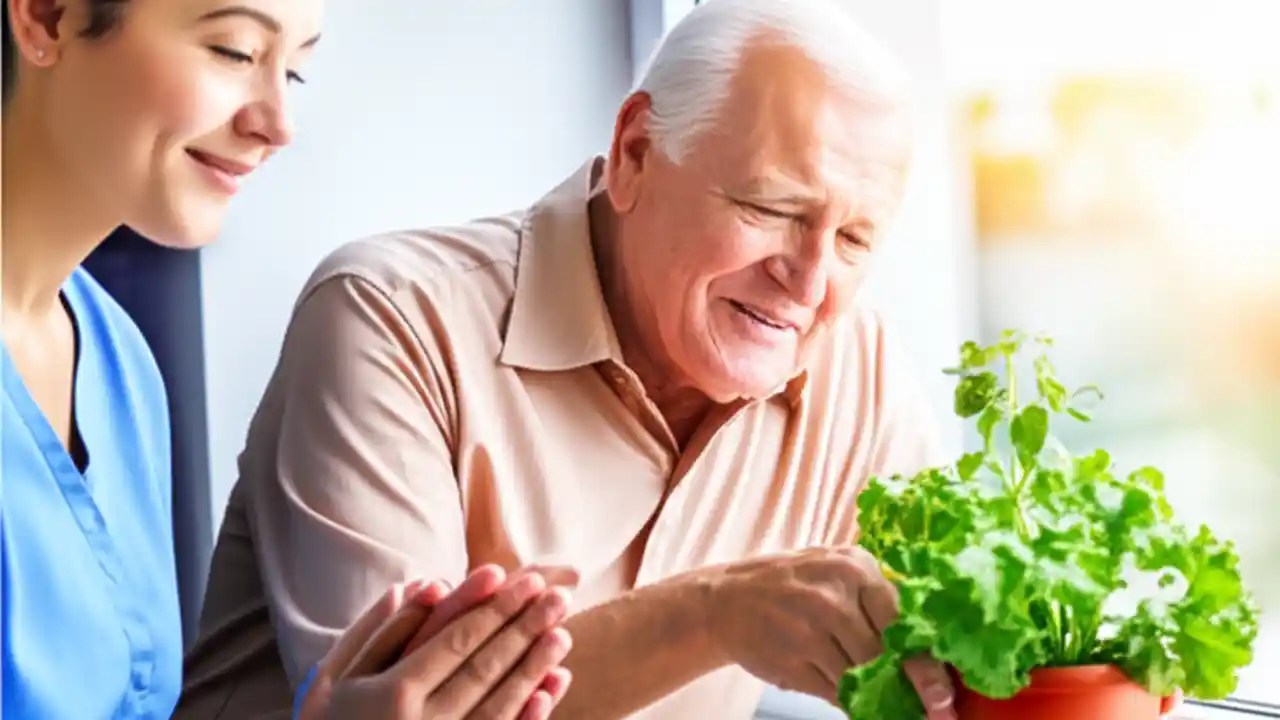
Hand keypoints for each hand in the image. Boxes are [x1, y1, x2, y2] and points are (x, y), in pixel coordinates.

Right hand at [298, 565, 576, 719]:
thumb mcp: (332, 682)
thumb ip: (374, 634)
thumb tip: (417, 585)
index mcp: (393, 695)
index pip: (455, 642)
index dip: (492, 609)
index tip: (522, 580)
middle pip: (485, 668)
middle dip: (524, 629)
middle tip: (559, 597)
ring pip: (500, 704)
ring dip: (534, 667)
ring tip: (562, 634)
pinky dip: (528, 716)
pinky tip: (549, 690)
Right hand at [706, 547, 956, 718]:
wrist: (725, 599)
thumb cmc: (792, 586)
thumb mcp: (834, 572)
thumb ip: (874, 603)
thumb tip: (925, 655)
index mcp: (854, 567)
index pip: (902, 622)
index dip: (924, 663)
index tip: (943, 694)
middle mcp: (833, 595)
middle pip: (883, 655)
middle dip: (903, 685)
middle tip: (929, 711)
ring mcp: (809, 629)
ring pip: (860, 678)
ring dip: (871, 693)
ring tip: (877, 697)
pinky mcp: (792, 661)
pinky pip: (834, 692)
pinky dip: (845, 699)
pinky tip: (845, 693)